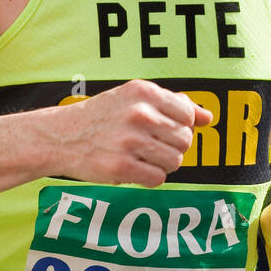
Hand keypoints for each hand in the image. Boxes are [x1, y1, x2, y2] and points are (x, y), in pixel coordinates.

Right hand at [53, 79, 211, 187]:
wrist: (60, 136)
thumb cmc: (104, 117)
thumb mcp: (135, 100)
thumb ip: (173, 105)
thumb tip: (209, 118)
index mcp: (144, 92)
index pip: (188, 115)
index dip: (180, 127)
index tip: (161, 130)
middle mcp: (139, 114)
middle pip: (185, 140)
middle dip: (172, 147)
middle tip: (149, 146)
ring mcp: (130, 141)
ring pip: (175, 161)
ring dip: (163, 164)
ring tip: (142, 157)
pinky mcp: (121, 167)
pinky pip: (158, 178)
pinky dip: (150, 178)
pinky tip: (134, 168)